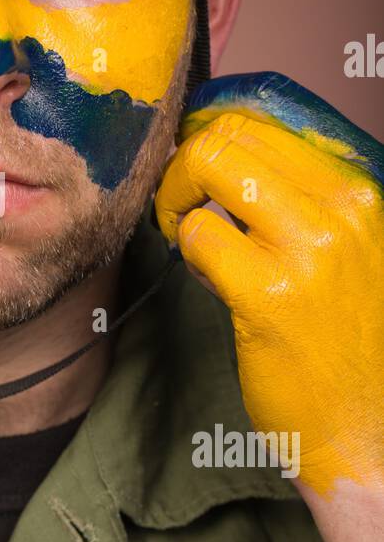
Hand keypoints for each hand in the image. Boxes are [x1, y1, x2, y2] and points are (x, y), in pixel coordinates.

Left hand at [155, 71, 383, 495]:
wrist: (371, 431)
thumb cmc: (353, 340)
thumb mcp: (353, 246)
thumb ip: (303, 196)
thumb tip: (224, 141)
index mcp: (365, 187)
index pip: (274, 110)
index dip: (215, 121)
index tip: (194, 147)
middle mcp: (347, 206)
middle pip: (232, 131)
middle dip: (187, 159)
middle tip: (180, 201)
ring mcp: (312, 248)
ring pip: (208, 166)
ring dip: (178, 198)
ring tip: (190, 236)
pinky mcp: (270, 295)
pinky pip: (198, 235)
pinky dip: (186, 248)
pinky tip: (206, 276)